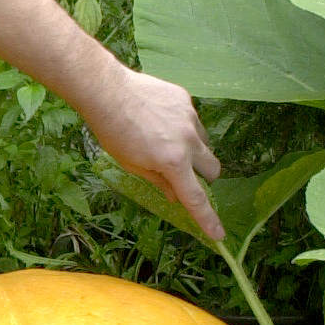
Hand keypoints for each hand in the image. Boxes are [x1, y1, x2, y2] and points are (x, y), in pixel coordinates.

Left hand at [84, 64, 223, 241]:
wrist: (106, 90)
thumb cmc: (112, 132)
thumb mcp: (132, 165)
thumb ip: (158, 181)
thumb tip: (176, 196)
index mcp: (173, 162)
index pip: (195, 197)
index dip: (207, 218)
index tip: (218, 234)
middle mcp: (188, 140)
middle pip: (213, 168)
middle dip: (203, 177)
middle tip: (183, 174)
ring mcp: (190, 117)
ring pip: (204, 143)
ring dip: (193, 150)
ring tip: (164, 141)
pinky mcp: (186, 99)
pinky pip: (192, 120)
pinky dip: (182, 127)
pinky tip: (160, 119)